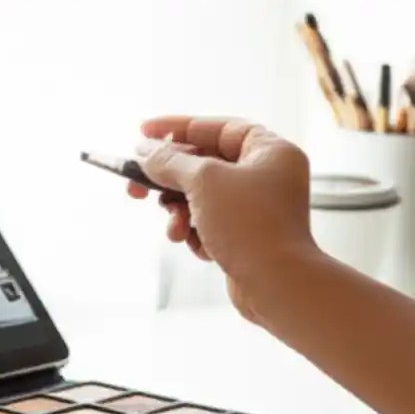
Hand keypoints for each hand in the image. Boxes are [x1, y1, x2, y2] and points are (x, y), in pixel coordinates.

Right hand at [128, 117, 319, 319]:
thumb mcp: (204, 182)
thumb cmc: (251, 226)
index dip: (177, 128)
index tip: (143, 132)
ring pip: (203, 198)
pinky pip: (211, 225)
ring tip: (175, 229)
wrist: (277, 285)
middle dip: (170, 180)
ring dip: (180, 213)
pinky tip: (196, 245)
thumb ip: (170, 162)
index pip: (217, 128)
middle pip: (205, 165)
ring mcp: (258, 209)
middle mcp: (267, 176)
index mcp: (269, 151)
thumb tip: (145, 152)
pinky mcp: (248, 238)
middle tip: (136, 187)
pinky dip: (197, 233)